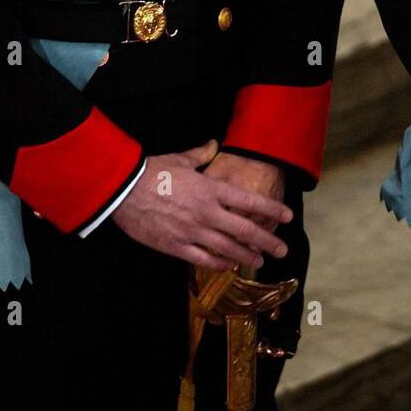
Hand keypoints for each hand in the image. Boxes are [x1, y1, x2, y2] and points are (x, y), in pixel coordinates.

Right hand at [111, 139, 292, 270]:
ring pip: (227, 248)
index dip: (270, 209)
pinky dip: (219, 264)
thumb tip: (214, 144)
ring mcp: (192, 231)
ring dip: (246, 256)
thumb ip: (202, 154)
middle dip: (266, 240)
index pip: (248, 201)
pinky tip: (229, 266)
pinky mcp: (176, 246)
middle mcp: (206, 212)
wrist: (123, 190)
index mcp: (210, 189)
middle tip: (281, 249)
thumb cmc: (152, 171)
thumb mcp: (180, 159)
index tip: (287, 216)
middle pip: (243, 230)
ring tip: (260, 261)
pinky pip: (203, 258)